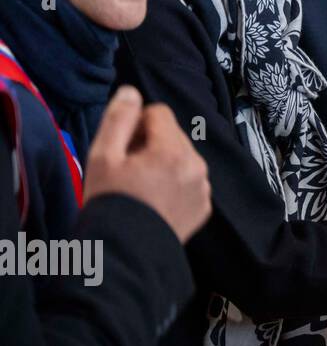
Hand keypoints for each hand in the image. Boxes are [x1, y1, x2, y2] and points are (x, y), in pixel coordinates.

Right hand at [82, 86, 211, 243]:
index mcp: (172, 150)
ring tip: (142, 187)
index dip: (137, 125)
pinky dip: (176, 183)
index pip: (159, 112)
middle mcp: (196, 165)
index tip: (124, 148)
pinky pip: (191, 180)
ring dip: (165, 162)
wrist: (125, 253)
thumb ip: (118, 119)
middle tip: (130, 170)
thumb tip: (132, 91)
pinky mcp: (204, 206)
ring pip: (184, 157)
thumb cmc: (110, 202)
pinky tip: (156, 201)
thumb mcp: (102, 157)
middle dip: (151, 143)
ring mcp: (203, 187)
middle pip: (173, 134)